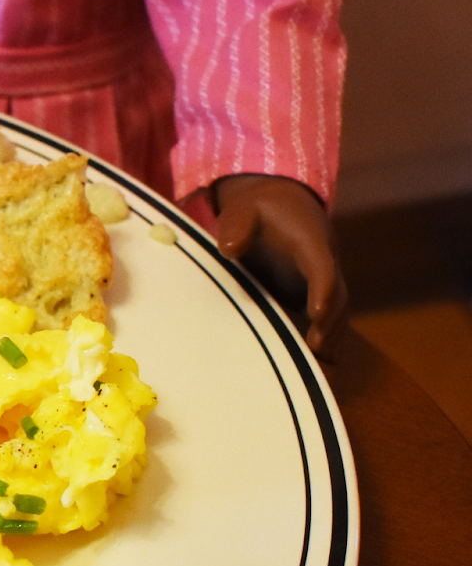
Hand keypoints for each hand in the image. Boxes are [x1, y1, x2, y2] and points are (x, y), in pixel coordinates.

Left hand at [214, 174, 348, 355]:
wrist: (278, 202)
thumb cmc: (258, 206)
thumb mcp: (243, 208)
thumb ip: (236, 226)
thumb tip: (228, 250)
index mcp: (310, 241)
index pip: (322, 267)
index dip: (322, 290)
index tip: (316, 312)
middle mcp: (324, 260)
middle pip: (337, 293)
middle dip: (330, 321)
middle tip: (316, 348)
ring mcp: (321, 276)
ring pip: (337, 307)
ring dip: (332, 333)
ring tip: (322, 364)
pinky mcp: (311, 289)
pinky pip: (326, 313)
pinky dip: (325, 333)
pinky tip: (319, 362)